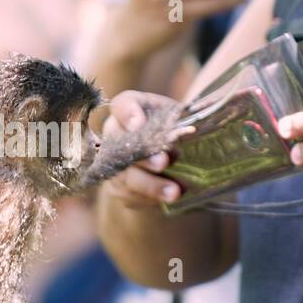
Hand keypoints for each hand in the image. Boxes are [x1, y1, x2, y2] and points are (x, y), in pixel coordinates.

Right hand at [99, 90, 187, 209]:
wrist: (164, 154)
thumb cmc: (172, 128)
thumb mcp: (178, 117)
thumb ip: (179, 121)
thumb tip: (188, 136)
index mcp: (130, 108)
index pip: (122, 105)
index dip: (127, 113)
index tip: (138, 124)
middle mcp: (114, 134)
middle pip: (120, 146)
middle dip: (143, 157)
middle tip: (162, 163)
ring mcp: (113, 162)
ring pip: (127, 176)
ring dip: (151, 185)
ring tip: (174, 191)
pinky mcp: (118, 187)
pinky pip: (131, 196)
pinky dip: (152, 198)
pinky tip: (170, 196)